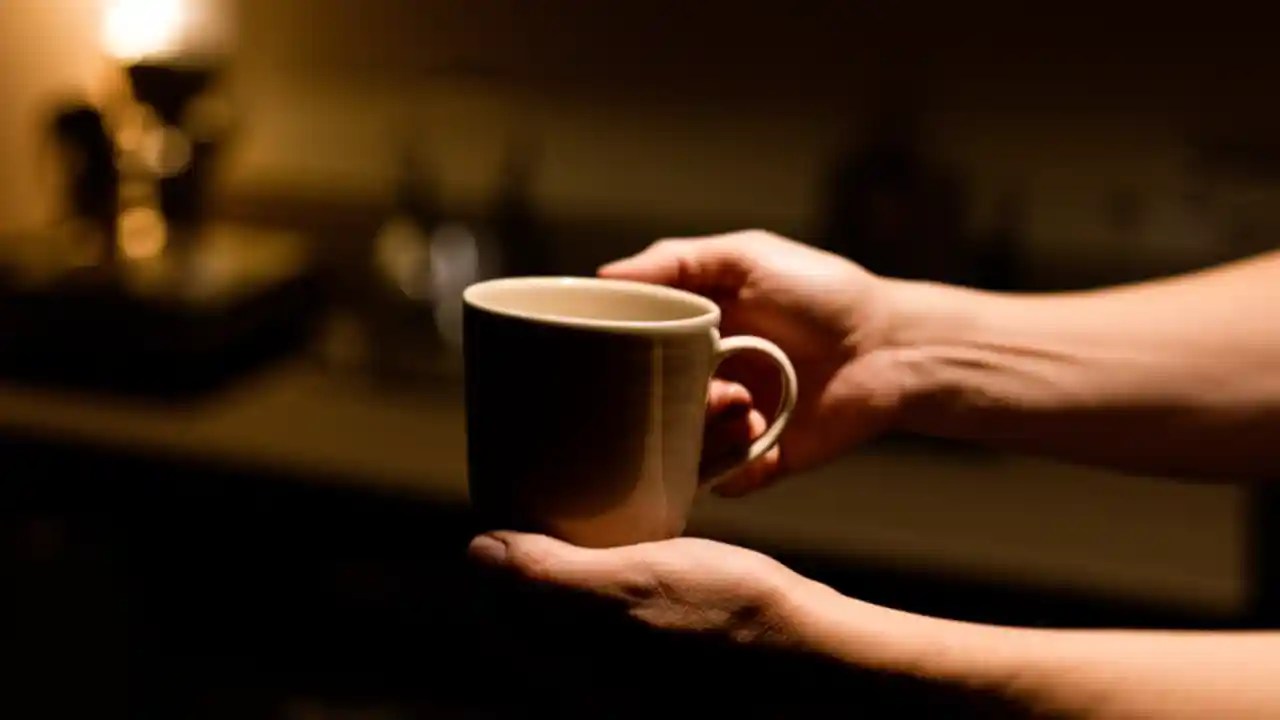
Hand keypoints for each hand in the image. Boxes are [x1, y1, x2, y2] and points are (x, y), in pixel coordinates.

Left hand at [468, 530, 810, 649]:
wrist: (811, 642)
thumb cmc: (729, 612)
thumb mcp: (635, 585)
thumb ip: (552, 576)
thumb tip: (477, 553)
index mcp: (575, 662)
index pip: (504, 606)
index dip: (497, 553)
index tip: (506, 500)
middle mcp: (594, 665)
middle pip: (538, 598)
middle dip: (536, 542)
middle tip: (542, 488)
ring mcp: (628, 654)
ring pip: (577, 592)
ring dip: (572, 544)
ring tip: (579, 498)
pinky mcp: (660, 638)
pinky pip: (615, 592)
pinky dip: (611, 555)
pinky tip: (627, 527)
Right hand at [602, 230, 901, 493]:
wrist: (891, 349)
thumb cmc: (825, 294)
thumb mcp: (748, 256)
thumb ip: (678, 261)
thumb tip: (605, 276)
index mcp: (694, 336)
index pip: (633, 353)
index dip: (617, 358)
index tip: (601, 359)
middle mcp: (705, 382)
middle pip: (650, 406)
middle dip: (663, 401)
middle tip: (710, 383)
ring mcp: (732, 424)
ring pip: (680, 448)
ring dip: (701, 433)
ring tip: (744, 407)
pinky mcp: (761, 461)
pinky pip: (723, 481)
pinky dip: (734, 468)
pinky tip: (763, 434)